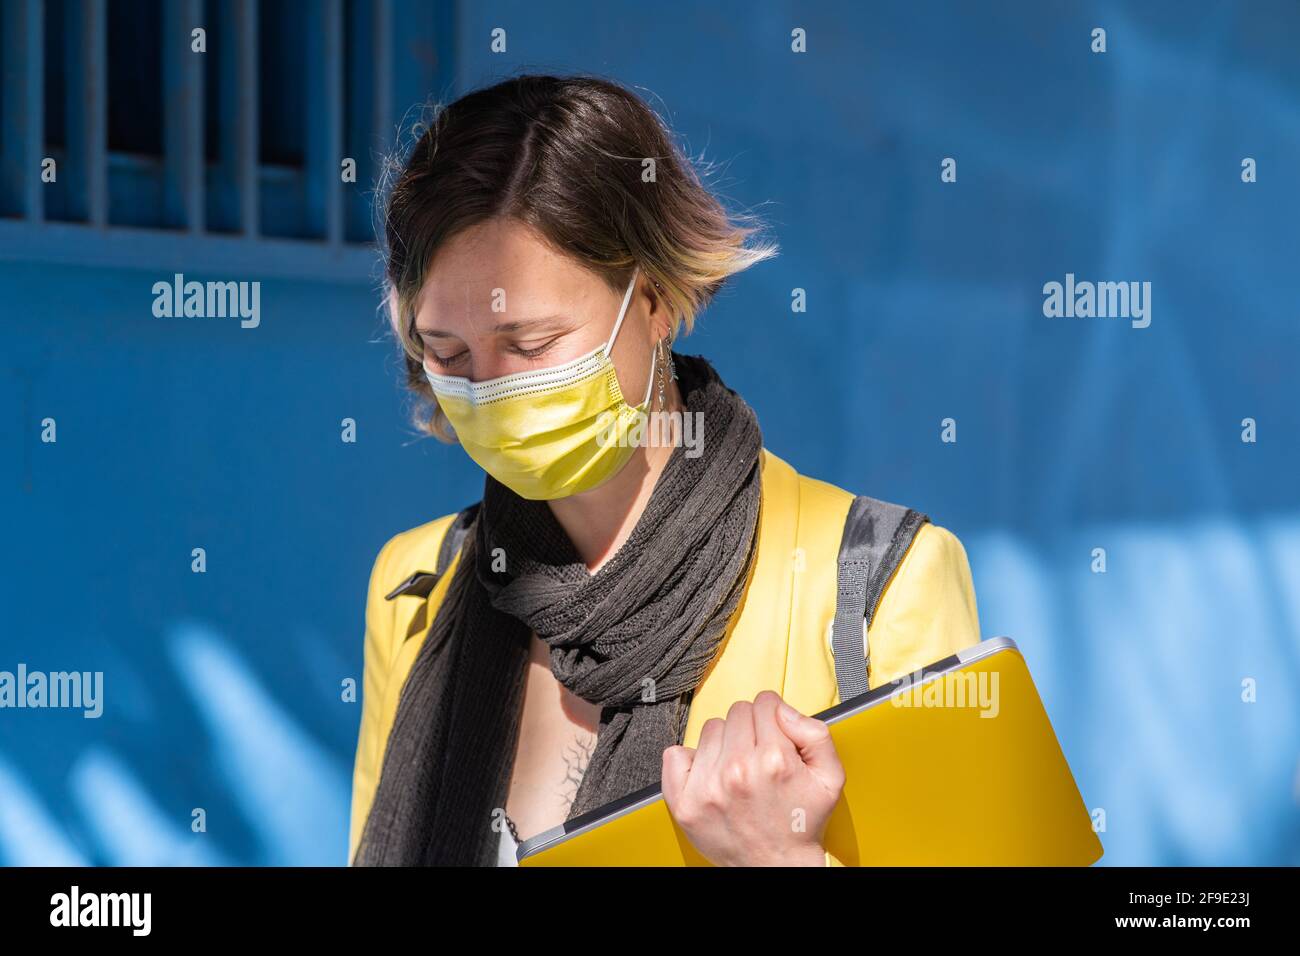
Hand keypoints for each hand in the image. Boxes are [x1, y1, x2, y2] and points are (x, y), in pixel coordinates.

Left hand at [661, 690, 845, 865]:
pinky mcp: (685, 803)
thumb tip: (782, 709)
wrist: (777, 866)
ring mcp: (707, 787)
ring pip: (711, 728)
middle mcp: (738, 771)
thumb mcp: (830, 777)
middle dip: (752, 727)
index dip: (773, 716)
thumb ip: (815, 733)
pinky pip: (675, 754)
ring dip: (725, 742)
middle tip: (759, 754)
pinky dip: (690, 759)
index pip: (765, 703)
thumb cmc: (802, 823)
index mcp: (774, 760)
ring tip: (739, 768)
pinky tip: (710, 774)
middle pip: (738, 712)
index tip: (774, 733)